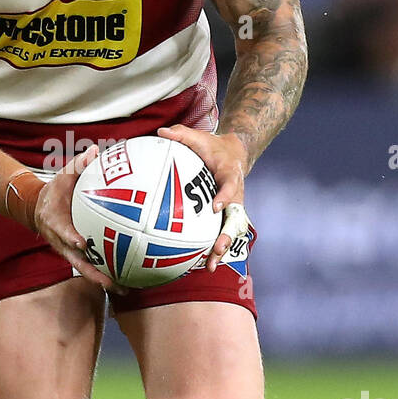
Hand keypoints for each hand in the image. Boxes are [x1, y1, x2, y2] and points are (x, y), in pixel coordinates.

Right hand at [33, 144, 127, 294]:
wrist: (37, 208)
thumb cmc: (54, 191)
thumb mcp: (63, 175)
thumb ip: (78, 164)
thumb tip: (94, 149)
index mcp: (55, 222)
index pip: (63, 232)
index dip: (71, 239)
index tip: (82, 244)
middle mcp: (62, 242)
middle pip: (78, 263)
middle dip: (95, 274)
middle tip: (113, 282)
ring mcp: (70, 252)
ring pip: (87, 271)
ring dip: (105, 282)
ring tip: (126, 290)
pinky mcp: (78, 255)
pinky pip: (94, 267)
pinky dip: (109, 274)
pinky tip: (128, 280)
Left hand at [157, 124, 248, 271]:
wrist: (234, 154)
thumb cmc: (213, 146)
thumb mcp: (199, 137)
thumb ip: (181, 134)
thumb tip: (161, 131)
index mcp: (231, 176)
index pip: (231, 187)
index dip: (225, 197)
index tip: (216, 206)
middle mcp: (236, 196)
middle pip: (235, 218)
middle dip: (227, 235)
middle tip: (217, 248)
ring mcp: (232, 208)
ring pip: (230, 232)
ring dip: (222, 249)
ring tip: (211, 267)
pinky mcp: (225, 216)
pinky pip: (220, 233)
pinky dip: (214, 249)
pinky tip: (201, 265)